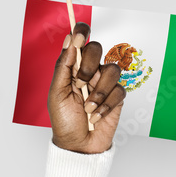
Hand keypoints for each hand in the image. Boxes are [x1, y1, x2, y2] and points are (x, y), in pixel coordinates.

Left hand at [48, 22, 125, 153]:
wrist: (78, 145)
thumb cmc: (64, 120)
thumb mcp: (57, 92)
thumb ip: (64, 66)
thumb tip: (69, 40)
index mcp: (72, 67)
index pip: (79, 41)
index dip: (81, 31)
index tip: (80, 32)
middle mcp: (89, 71)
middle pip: (98, 49)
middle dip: (88, 66)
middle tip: (79, 84)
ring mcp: (104, 84)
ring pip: (112, 70)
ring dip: (98, 91)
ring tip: (87, 107)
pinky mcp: (117, 97)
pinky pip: (119, 90)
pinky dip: (106, 105)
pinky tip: (96, 116)